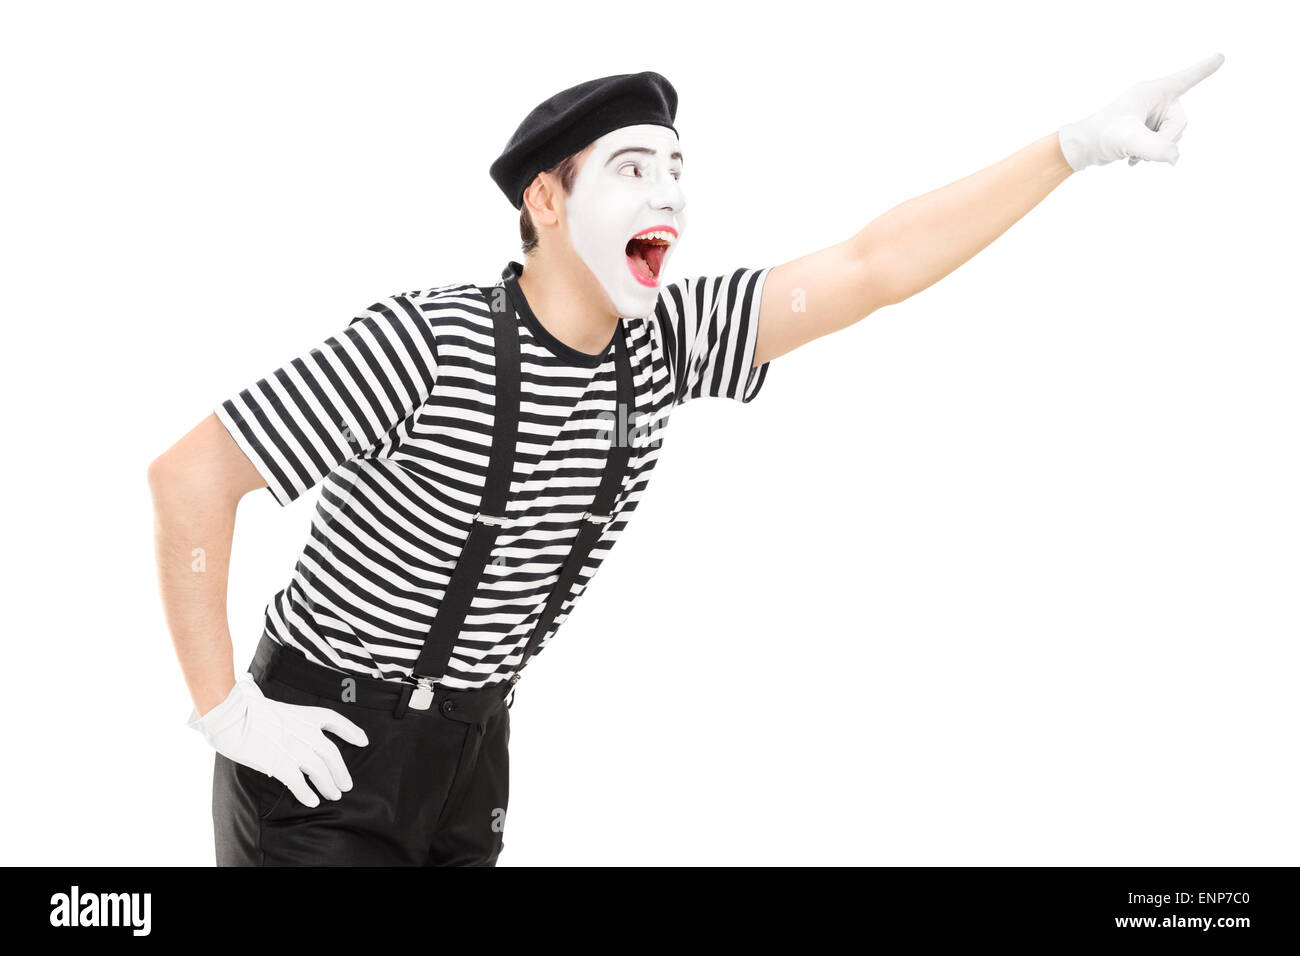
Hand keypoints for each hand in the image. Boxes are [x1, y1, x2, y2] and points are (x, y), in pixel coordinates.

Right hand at [188, 675, 368, 807]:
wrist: (231, 715)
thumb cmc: (246, 708)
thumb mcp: (276, 704)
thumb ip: (285, 715)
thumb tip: (282, 714)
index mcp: (306, 715)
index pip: (336, 721)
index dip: (352, 732)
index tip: (363, 741)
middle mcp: (305, 732)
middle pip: (332, 755)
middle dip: (341, 772)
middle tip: (346, 786)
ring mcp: (294, 748)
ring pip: (320, 771)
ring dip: (329, 785)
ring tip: (334, 795)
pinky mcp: (280, 764)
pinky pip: (299, 783)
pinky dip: (307, 794)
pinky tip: (312, 801)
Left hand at [1057, 53, 1224, 170]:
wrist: (1081, 149)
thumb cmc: (1101, 136)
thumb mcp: (1130, 140)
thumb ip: (1156, 148)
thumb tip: (1175, 158)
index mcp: (1152, 92)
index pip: (1185, 80)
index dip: (1204, 70)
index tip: (1221, 56)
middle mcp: (1153, 100)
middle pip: (1180, 121)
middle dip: (1164, 139)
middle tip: (1139, 147)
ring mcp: (1150, 115)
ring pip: (1171, 135)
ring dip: (1155, 148)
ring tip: (1131, 152)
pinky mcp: (1144, 129)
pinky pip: (1161, 143)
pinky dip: (1149, 154)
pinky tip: (1131, 161)